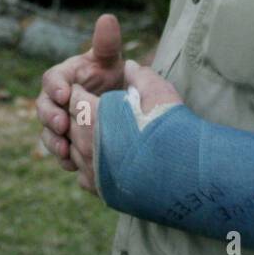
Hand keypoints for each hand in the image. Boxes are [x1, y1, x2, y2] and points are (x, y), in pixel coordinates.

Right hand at [36, 14, 124, 171]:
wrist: (120, 102)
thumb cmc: (111, 75)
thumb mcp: (110, 59)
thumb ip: (107, 42)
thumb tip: (107, 17)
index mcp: (63, 77)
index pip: (52, 80)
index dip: (55, 87)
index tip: (64, 94)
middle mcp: (55, 100)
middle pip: (43, 108)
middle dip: (51, 118)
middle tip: (63, 125)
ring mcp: (58, 122)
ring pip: (48, 133)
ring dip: (54, 142)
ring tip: (66, 151)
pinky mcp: (65, 142)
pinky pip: (59, 152)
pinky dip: (65, 159)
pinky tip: (74, 165)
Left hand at [67, 61, 183, 195]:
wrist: (183, 176)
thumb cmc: (171, 130)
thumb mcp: (158, 92)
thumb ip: (139, 76)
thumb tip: (129, 66)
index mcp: (96, 116)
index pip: (74, 99)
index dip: (82, 93)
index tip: (91, 91)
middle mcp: (87, 143)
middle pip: (70, 123)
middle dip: (78, 115)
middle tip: (93, 111)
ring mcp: (91, 168)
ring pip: (73, 149)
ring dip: (81, 140)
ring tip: (97, 134)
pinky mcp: (99, 188)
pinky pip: (82, 173)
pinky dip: (88, 164)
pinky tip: (102, 159)